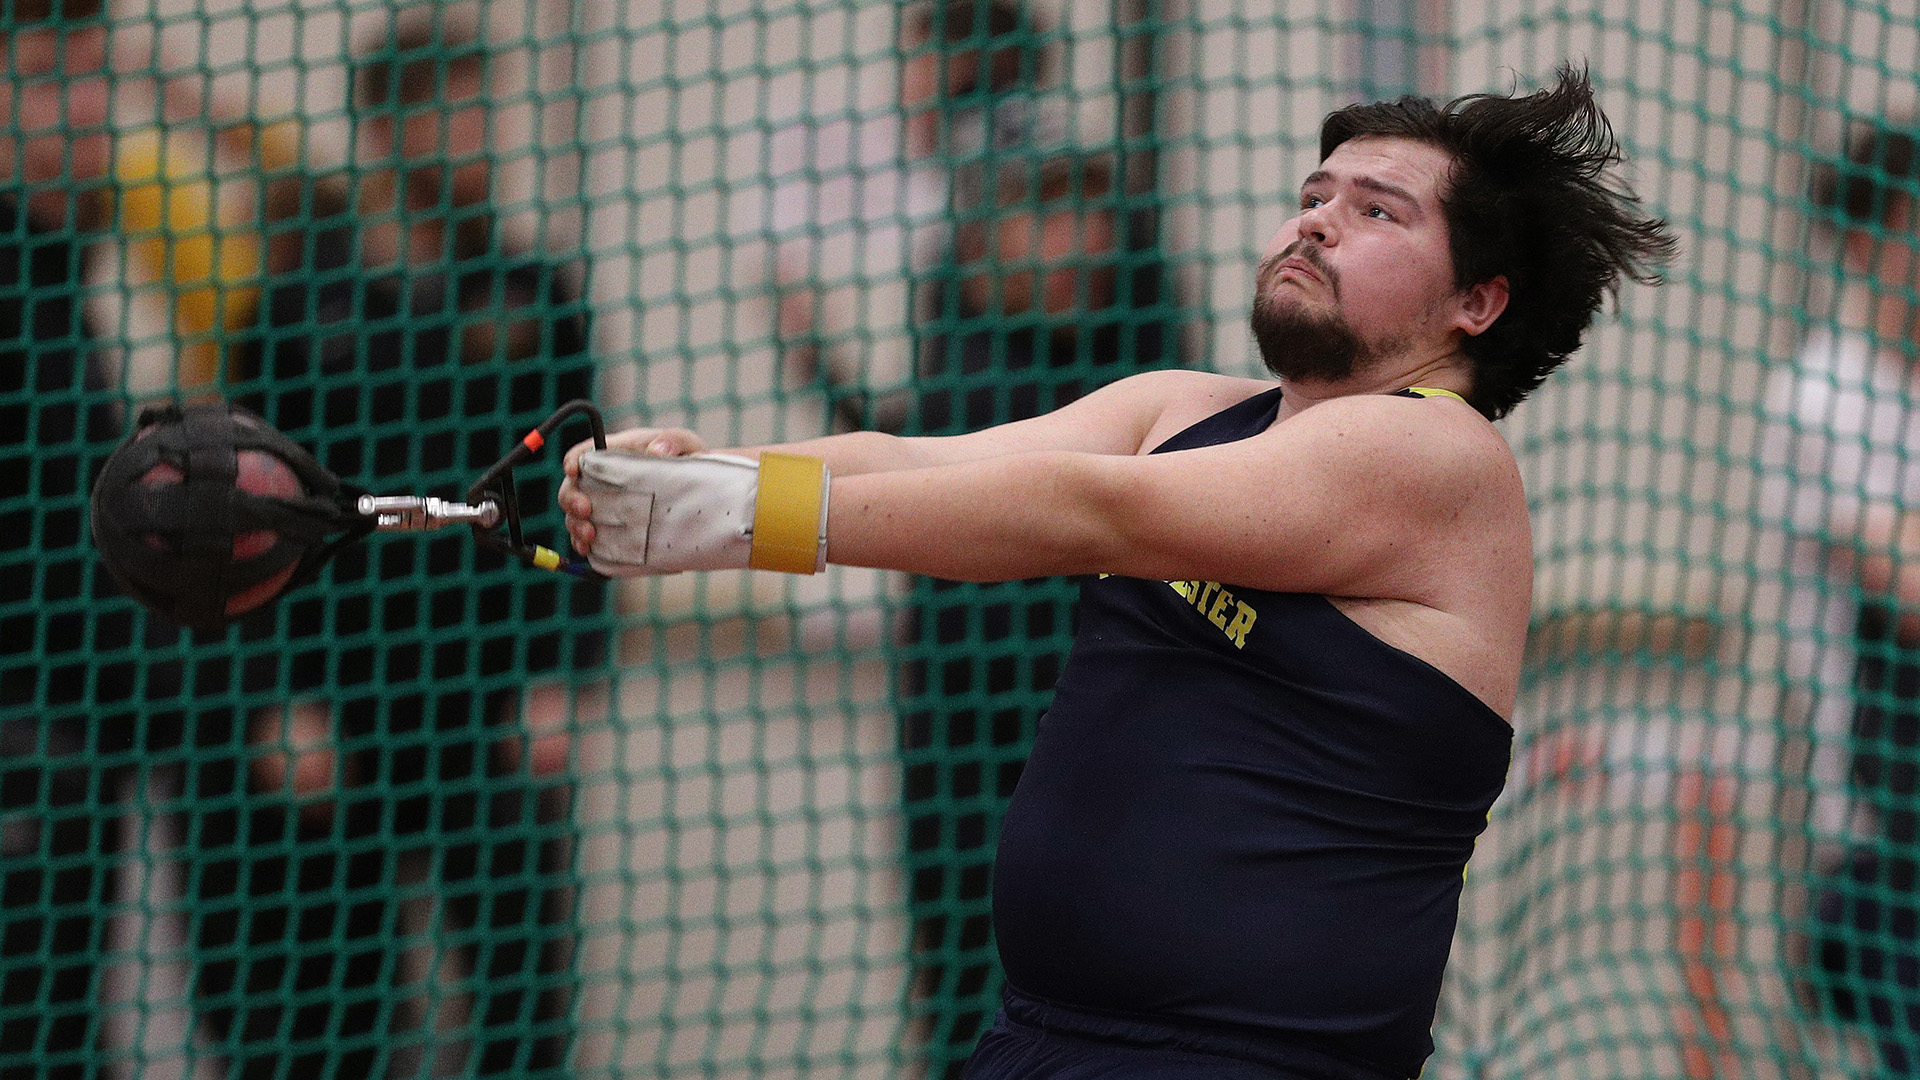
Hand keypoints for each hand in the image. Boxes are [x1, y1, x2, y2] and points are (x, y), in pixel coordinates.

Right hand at [560, 426, 705, 555]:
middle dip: (571, 499)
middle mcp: (604, 480)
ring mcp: (605, 506)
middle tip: (586, 510)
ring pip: (575, 515)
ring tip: (589, 535)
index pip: (585, 453)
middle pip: (572, 487)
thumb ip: (672, 441)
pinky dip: (582, 543)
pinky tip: (587, 549)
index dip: (573, 459)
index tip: (572, 470)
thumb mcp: (684, 444)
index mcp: (617, 453)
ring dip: (575, 525)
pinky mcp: (611, 528)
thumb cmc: (687, 461)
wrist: (703, 494)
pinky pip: (587, 537)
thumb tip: (656, 449)